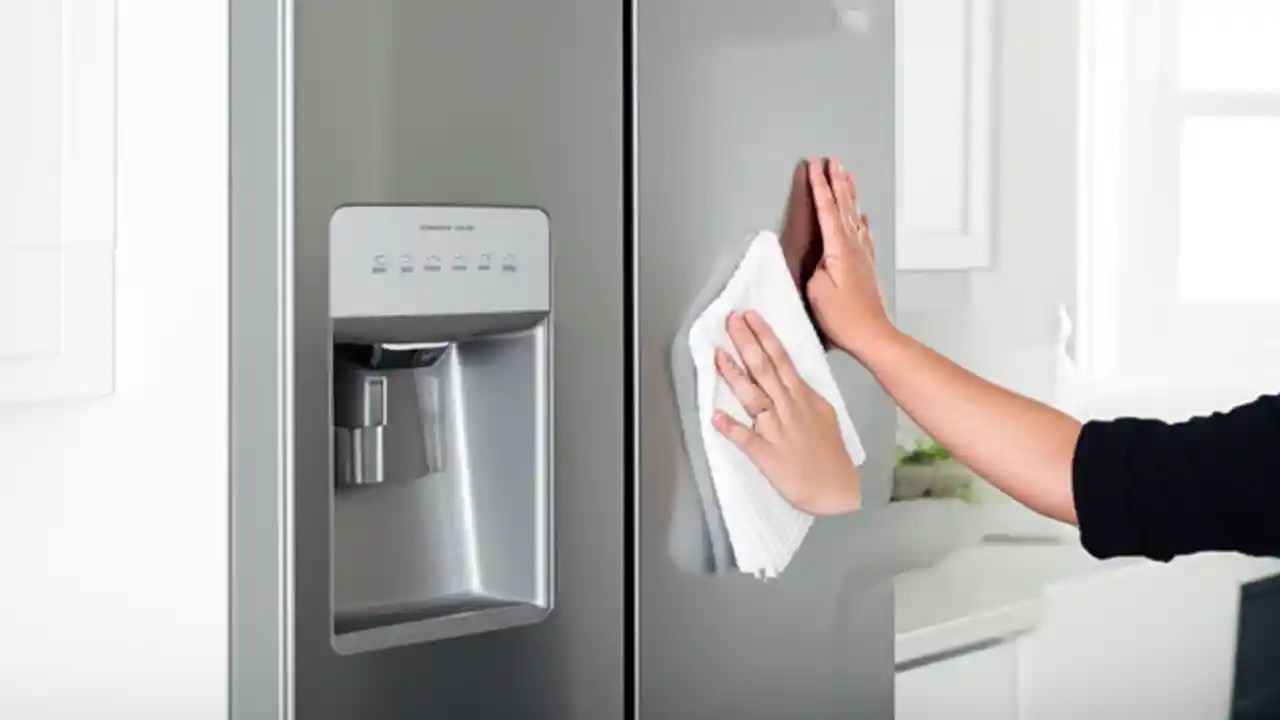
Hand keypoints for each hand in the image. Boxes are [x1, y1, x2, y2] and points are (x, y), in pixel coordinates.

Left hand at [711, 310, 860, 515]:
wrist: (836, 489)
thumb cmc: (829, 453)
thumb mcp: (823, 414)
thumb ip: (803, 395)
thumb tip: (790, 378)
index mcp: (802, 398)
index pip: (781, 360)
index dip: (763, 337)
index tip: (749, 316)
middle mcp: (789, 409)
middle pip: (765, 370)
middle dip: (746, 342)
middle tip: (731, 320)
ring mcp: (776, 431)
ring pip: (753, 397)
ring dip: (734, 375)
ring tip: (718, 355)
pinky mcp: (766, 455)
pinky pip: (746, 439)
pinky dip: (731, 428)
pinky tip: (716, 416)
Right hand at [805, 158, 896, 361]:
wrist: (871, 335)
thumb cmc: (843, 318)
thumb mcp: (817, 290)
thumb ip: (816, 266)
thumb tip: (821, 256)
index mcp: (839, 249)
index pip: (826, 210)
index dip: (819, 186)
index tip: (813, 167)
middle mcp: (854, 247)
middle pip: (844, 206)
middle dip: (836, 182)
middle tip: (832, 161)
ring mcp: (863, 255)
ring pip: (855, 216)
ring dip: (849, 195)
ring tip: (846, 177)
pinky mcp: (866, 266)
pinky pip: (863, 233)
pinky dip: (860, 219)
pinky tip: (862, 216)